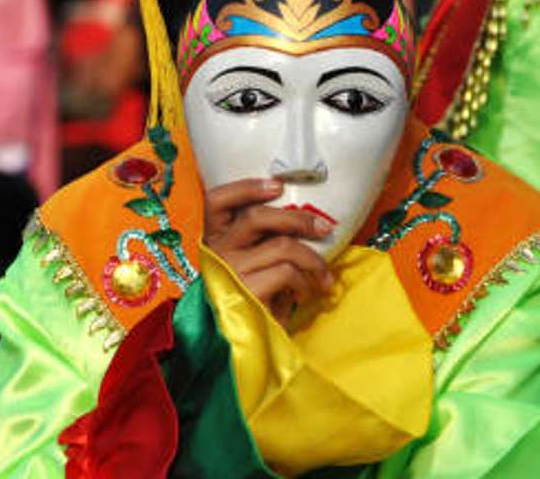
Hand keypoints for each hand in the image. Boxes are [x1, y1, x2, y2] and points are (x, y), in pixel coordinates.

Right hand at [203, 179, 333, 327]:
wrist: (240, 352)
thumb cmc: (254, 306)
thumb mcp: (256, 270)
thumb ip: (266, 246)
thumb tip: (307, 225)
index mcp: (215, 243)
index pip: (217, 201)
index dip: (247, 187)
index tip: (277, 186)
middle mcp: (217, 254)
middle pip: (256, 217)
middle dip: (298, 218)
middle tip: (325, 227)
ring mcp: (230, 273)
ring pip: (282, 245)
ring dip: (313, 260)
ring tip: (322, 278)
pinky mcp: (246, 292)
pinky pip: (287, 272)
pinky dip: (305, 282)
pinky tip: (306, 295)